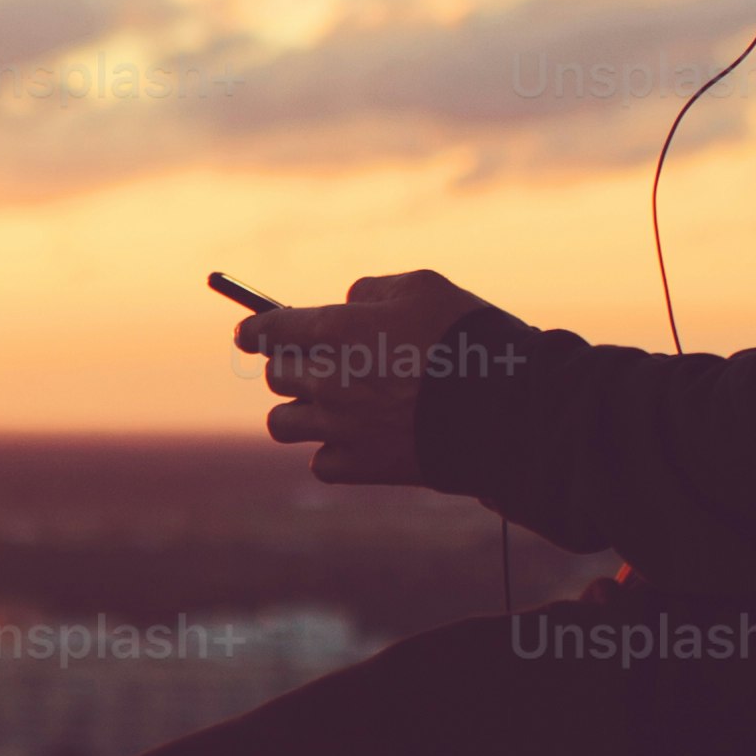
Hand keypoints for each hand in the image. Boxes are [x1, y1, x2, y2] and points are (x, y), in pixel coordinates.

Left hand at [238, 270, 494, 488]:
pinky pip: (320, 463)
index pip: (269, 330)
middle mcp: (329, 381)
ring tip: (328, 406)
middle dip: (290, 366)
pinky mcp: (361, 467)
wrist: (508, 410)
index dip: (254, 330)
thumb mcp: (424, 288)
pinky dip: (332, 454)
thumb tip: (344, 304)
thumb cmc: (470, 339)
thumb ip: (371, 291)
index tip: (247, 333)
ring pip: (282, 423)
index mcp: (338, 332)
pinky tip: (356, 441)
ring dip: (298, 412)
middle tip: (314, 364)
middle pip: (276, 375)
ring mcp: (341, 428)